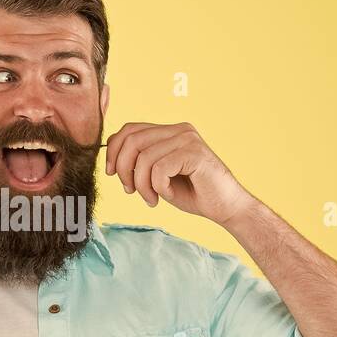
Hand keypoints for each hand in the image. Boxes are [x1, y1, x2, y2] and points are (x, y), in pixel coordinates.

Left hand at [104, 121, 251, 225]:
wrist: (226, 207)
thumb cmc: (193, 193)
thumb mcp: (158, 175)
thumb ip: (140, 162)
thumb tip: (111, 159)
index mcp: (170, 131)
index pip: (130, 129)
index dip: (113, 150)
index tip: (110, 173)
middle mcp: (179, 130)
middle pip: (132, 140)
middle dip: (122, 169)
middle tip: (130, 190)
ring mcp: (188, 139)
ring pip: (144, 158)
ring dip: (141, 184)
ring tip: (151, 198)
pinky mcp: (195, 153)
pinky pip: (159, 169)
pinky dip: (158, 187)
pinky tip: (168, 194)